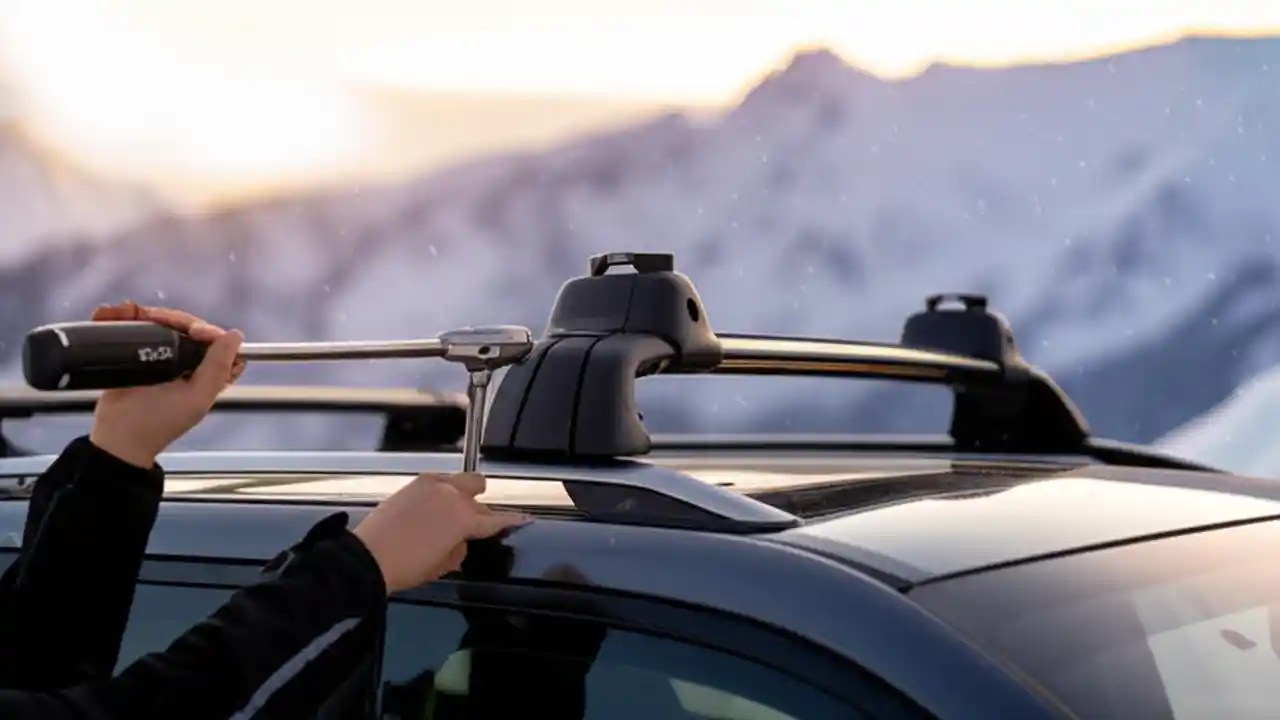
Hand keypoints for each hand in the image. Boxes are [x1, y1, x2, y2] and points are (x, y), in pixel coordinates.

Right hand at [88, 301, 245, 468]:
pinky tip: (114, 315)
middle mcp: (187, 363)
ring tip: (124, 312)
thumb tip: (236, 335)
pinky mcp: (137, 356)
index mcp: (207, 374)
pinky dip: (126, 319)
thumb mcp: (196, 397)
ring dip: (143, 314)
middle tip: (150, 317)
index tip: (192, 330)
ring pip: (161, 325)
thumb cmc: (159, 421)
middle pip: (186, 327)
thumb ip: (218, 367)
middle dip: (170, 317)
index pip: (215, 340)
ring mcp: (161, 358)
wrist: (116, 435)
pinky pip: (137, 331)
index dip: (206, 330)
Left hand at [352, 472, 529, 592]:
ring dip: (464, 494)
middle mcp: (453, 495)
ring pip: (462, 481)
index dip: (513, 520)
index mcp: (464, 518)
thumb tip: (460, 539)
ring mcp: (433, 484)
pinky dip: (443, 492)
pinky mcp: (415, 483)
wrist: (367, 557)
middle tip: (471, 526)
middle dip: (481, 510)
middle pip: (480, 496)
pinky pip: (440, 482)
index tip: (527, 518)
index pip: (496, 519)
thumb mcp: (443, 565)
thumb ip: (460, 547)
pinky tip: (432, 508)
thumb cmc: (408, 567)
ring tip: (450, 513)